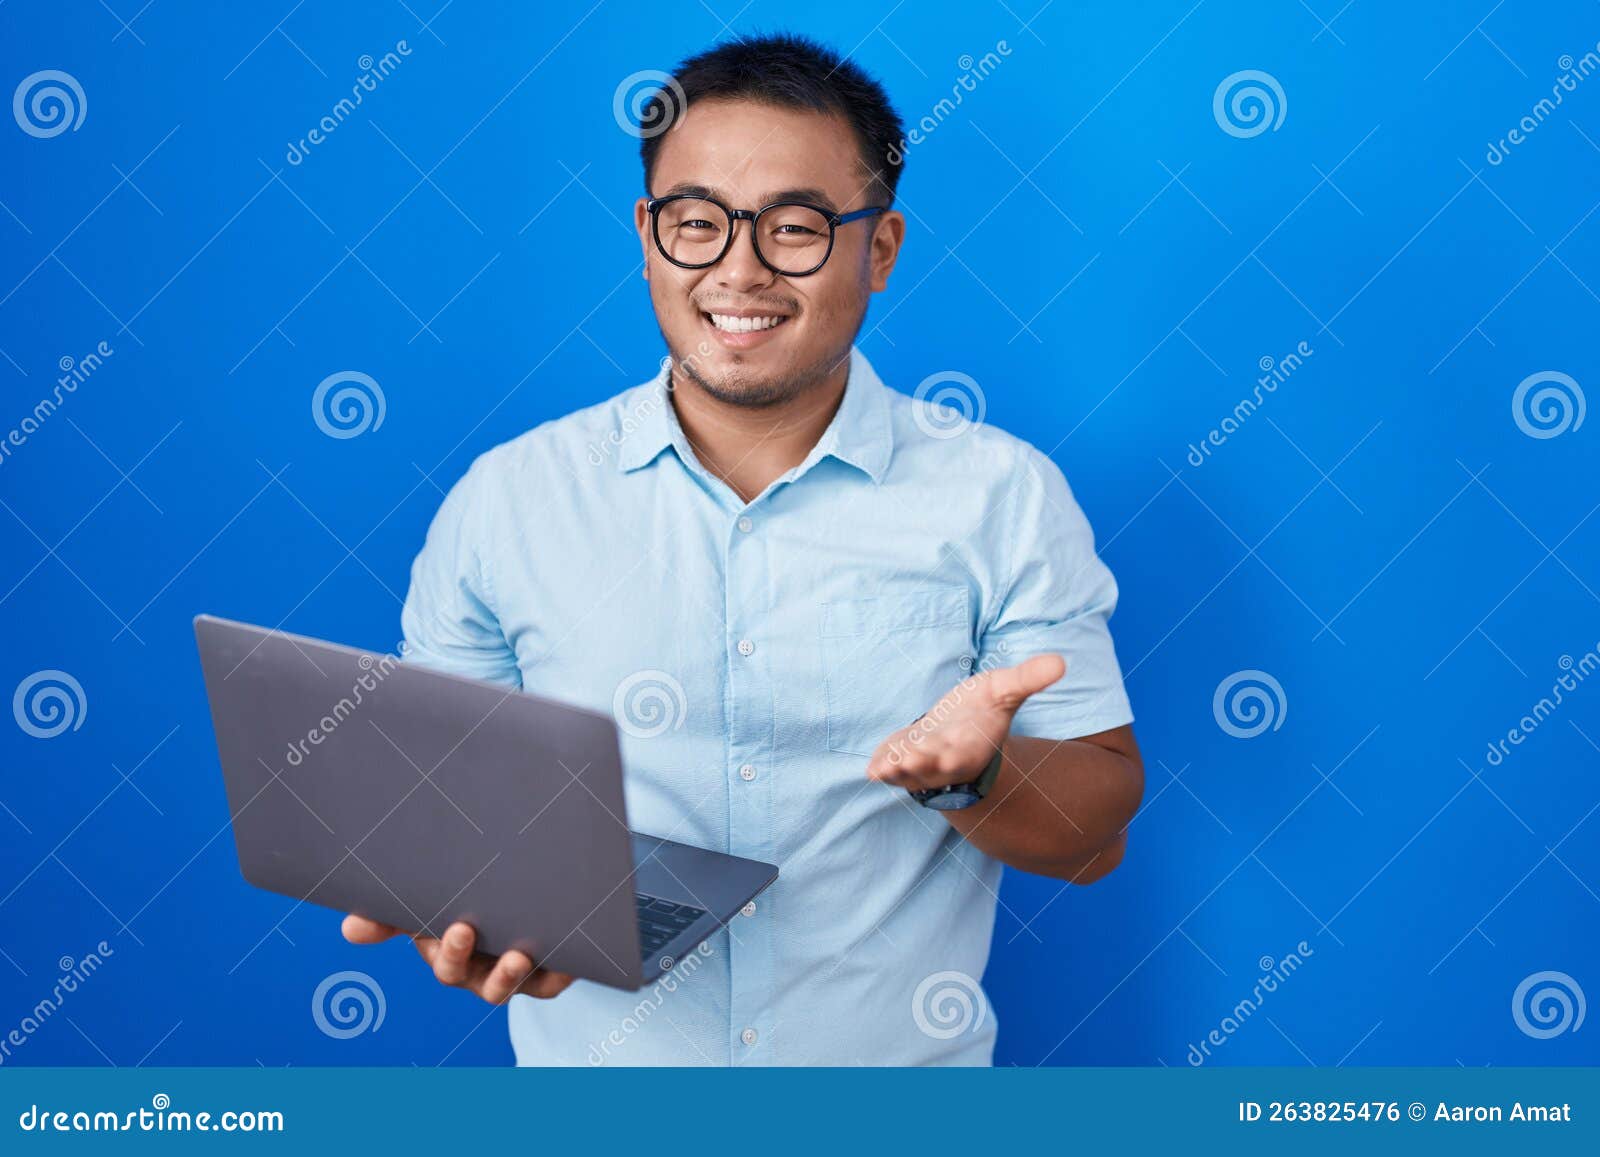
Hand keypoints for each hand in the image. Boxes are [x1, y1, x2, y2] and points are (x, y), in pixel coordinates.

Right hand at [341, 915, 574, 1004]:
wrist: (515, 903)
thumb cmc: (465, 905)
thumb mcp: (429, 906)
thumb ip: (391, 916)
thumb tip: (348, 929)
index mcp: (451, 955)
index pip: (445, 962)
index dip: (448, 951)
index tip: (456, 929)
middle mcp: (481, 972)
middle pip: (473, 978)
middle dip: (467, 958)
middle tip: (466, 931)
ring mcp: (515, 975)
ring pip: (510, 986)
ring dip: (510, 974)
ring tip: (519, 956)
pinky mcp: (548, 974)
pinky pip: (554, 981)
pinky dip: (560, 973)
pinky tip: (567, 958)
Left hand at [865, 653, 1065, 791]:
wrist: (958, 730)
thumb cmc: (981, 713)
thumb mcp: (1004, 690)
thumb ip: (1027, 679)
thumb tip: (1061, 662)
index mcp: (970, 747)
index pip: (963, 756)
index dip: (953, 756)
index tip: (947, 755)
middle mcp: (943, 761)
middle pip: (931, 768)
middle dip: (918, 766)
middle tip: (903, 762)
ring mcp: (919, 764)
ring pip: (907, 773)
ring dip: (896, 770)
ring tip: (883, 768)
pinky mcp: (899, 759)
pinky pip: (889, 768)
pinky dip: (881, 769)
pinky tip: (872, 770)